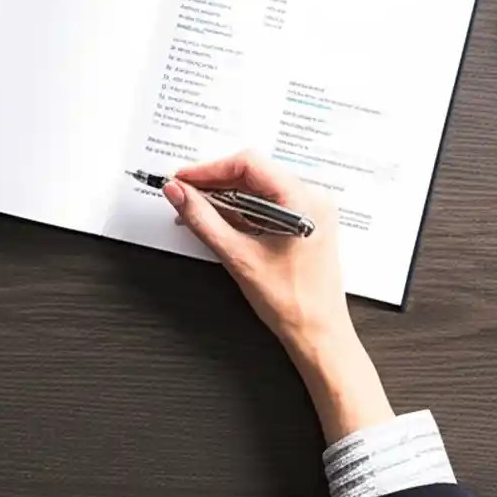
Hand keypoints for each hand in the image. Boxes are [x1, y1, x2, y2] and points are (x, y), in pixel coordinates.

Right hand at [162, 151, 347, 348]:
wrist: (317, 332)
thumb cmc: (294, 303)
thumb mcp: (238, 257)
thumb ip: (202, 219)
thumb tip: (180, 194)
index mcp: (304, 200)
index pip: (248, 163)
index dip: (209, 169)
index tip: (183, 180)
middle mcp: (312, 197)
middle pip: (252, 171)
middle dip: (213, 182)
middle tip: (183, 193)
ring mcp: (310, 208)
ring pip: (257, 186)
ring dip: (225, 196)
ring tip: (197, 210)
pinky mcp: (303, 219)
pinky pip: (266, 200)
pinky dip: (240, 207)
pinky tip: (221, 219)